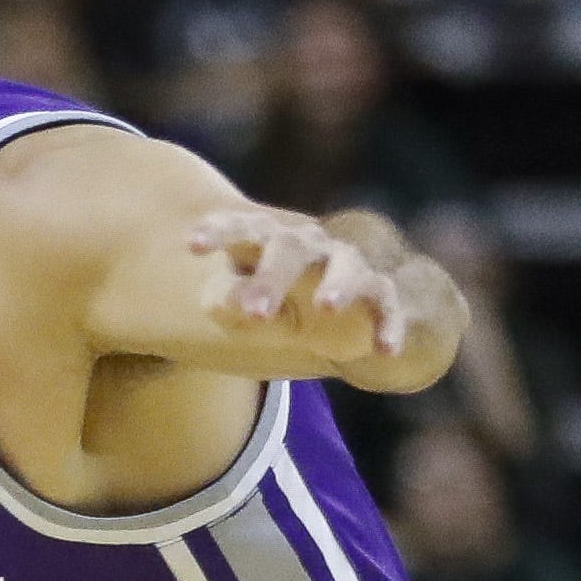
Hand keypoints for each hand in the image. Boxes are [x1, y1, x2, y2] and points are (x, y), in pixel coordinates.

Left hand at [190, 207, 413, 362]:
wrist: (347, 311)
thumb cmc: (278, 302)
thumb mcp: (246, 306)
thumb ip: (230, 301)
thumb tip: (218, 302)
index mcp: (270, 244)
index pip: (244, 230)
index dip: (220, 232)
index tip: (191, 244)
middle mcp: (311, 248)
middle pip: (292, 249)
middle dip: (272, 278)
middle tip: (253, 313)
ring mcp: (349, 267)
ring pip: (348, 266)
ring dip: (338, 286)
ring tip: (326, 308)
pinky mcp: (380, 295)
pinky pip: (387, 305)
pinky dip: (388, 326)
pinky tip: (386, 350)